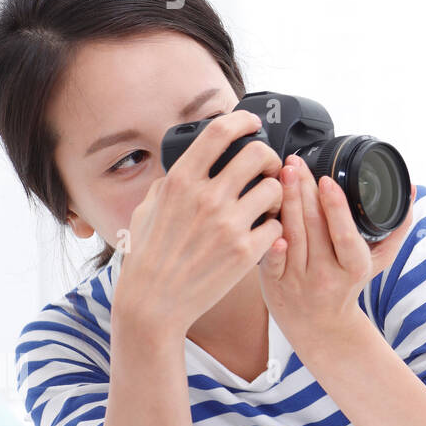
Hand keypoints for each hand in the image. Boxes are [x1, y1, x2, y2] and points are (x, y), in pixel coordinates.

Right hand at [114, 110, 283, 339]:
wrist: (152, 304)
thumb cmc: (147, 258)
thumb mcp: (147, 209)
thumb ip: (170, 183)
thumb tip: (189, 164)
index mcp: (180, 182)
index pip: (218, 133)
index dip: (242, 121)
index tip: (252, 123)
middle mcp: (206, 198)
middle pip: (258, 154)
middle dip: (269, 158)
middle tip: (268, 170)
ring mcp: (228, 225)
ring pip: (275, 188)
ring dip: (276, 194)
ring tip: (267, 205)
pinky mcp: (246, 252)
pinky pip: (278, 225)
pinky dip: (275, 227)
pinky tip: (264, 233)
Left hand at [257, 154, 416, 349]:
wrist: (322, 326)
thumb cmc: (350, 284)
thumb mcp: (380, 259)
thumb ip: (397, 225)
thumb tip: (412, 189)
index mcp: (354, 267)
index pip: (344, 235)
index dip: (335, 208)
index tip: (327, 180)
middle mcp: (326, 275)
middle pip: (313, 226)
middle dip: (303, 190)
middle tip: (296, 163)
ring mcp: (298, 280)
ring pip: (291, 234)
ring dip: (285, 200)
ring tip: (283, 172)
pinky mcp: (274, 283)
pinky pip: (269, 258)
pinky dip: (268, 238)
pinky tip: (266, 214)